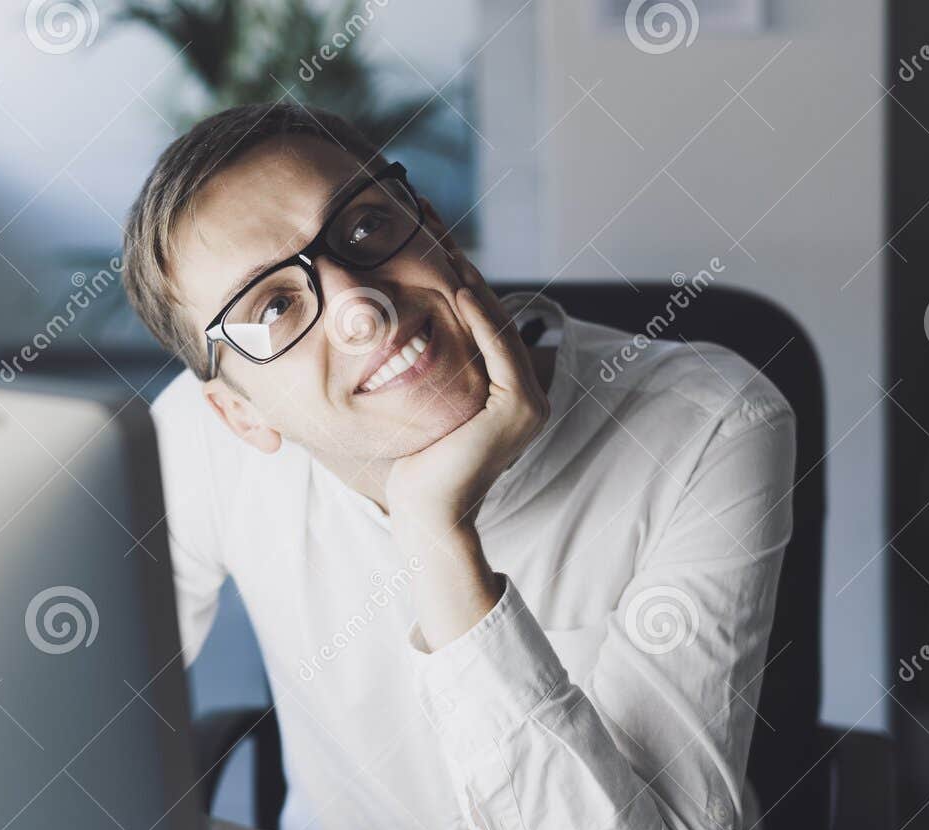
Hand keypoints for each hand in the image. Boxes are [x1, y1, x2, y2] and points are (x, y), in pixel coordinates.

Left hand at [384, 256, 549, 549]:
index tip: (425, 230)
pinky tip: (459, 287)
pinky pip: (498, 351)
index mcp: (507, 386)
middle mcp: (526, 389)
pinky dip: (480, 318)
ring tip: (443, 240)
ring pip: (495, 324)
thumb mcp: (422, 402)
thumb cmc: (413, 463)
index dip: (454, 271)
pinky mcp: (520, 408)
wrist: (424, 514)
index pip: (478, 316)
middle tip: (429, 216)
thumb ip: (431, 366)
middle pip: (488, 311)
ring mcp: (528, 399)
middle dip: (458, 262)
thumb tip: (400, 325)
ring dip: (469, 278)